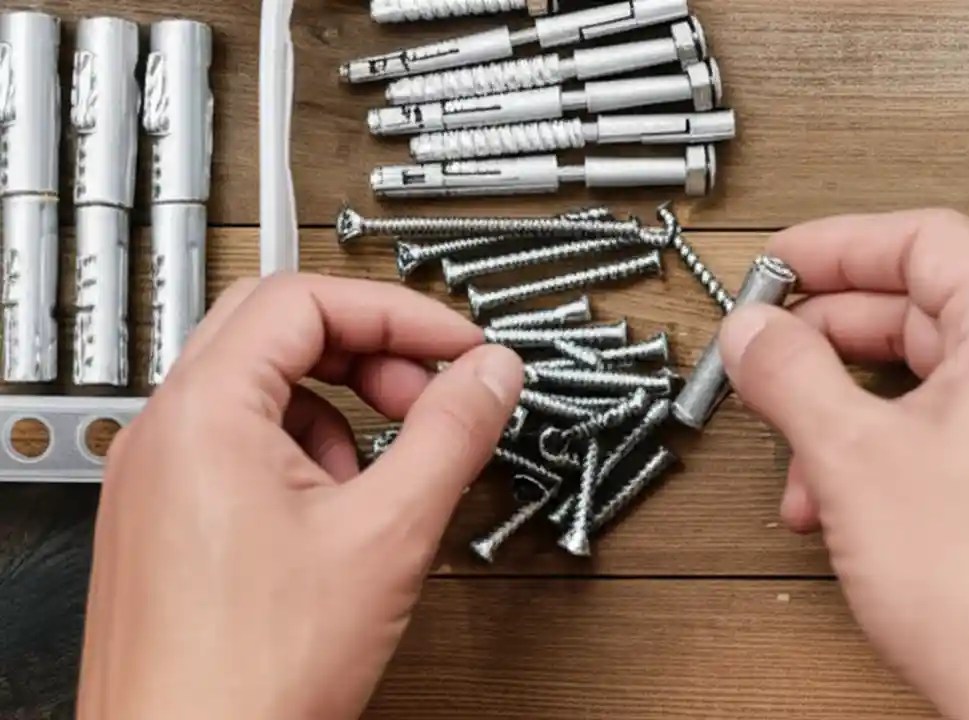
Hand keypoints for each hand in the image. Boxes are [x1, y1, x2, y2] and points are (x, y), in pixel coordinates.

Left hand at [76, 274, 523, 719]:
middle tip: (429, 390)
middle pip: (275, 329)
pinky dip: (304, 457)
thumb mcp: (386, 536)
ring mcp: (156, 481)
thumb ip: (450, 435)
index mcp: (204, 413)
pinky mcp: (164, 526)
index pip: (304, 299)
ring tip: (388, 469)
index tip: (458, 346)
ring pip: (258, 391)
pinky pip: (239, 449)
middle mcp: (164, 435)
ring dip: (337, 407)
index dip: (397, 314)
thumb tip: (490, 374)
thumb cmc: (249, 679)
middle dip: (368, 350)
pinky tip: (341, 517)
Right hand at [718, 210, 968, 719]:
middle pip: (923, 312)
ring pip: (931, 385)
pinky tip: (843, 506)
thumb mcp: (851, 461)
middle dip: (830, 340)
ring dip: (849, 412)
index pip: (925, 241)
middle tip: (768, 359)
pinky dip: (890, 454)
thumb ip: (790, 376)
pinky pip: (956, 437)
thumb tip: (753, 330)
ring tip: (800, 466)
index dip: (838, 243)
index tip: (779, 265)